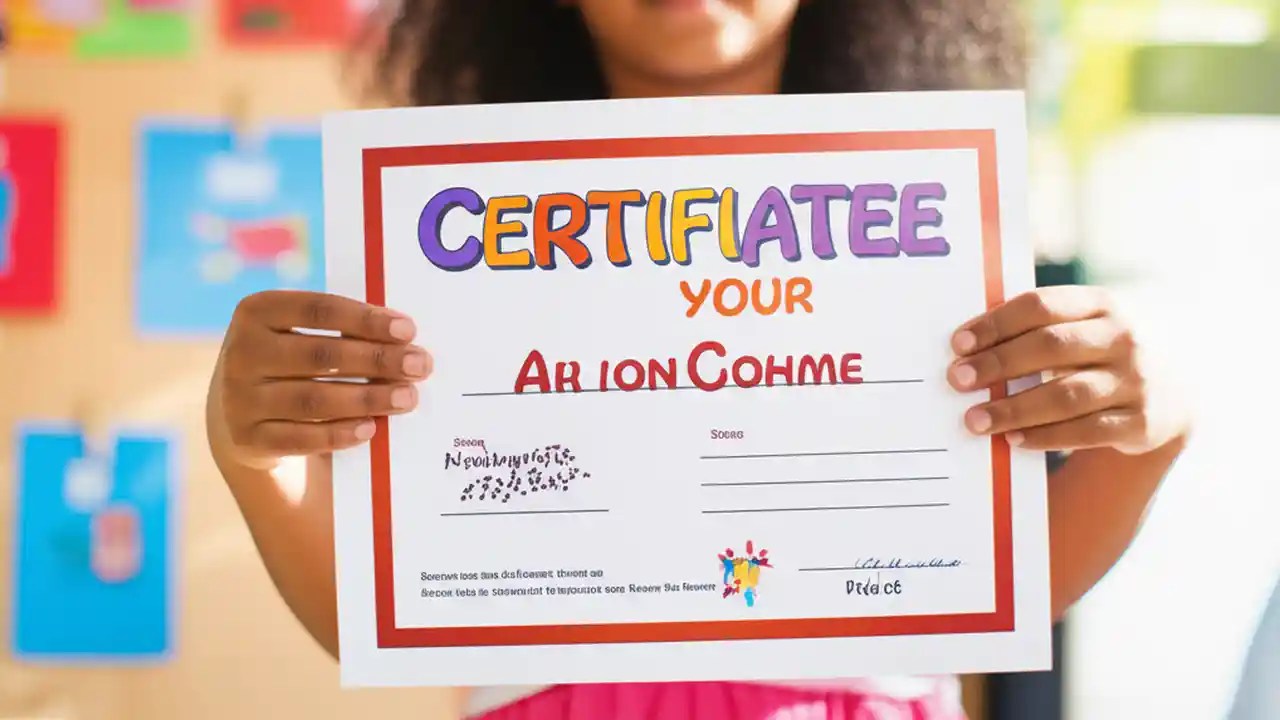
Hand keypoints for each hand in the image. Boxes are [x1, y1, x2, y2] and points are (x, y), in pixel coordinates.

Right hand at [211, 290, 430, 466]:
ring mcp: (240, 397)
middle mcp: (242, 352)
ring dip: (367, 398)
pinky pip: (300, 438)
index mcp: (257, 311)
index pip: (318, 310)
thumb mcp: (300, 336)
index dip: (365, 319)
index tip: (408, 330)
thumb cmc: (291, 362)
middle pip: (320, 355)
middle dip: (377, 360)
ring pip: (313, 399)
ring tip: (407, 397)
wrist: (239, 412)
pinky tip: (370, 428)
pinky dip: (338, 434)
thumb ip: (343, 332)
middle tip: (420, 365)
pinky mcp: (247, 438)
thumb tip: (404, 342)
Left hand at [946, 286, 1183, 454]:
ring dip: (1014, 408)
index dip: (997, 323)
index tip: (958, 344)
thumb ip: (1034, 329)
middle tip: (958, 380)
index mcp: (1100, 304)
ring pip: (1065, 395)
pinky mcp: (1140, 422)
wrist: (1167, 395)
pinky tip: (1013, 439)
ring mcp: (1135, 380)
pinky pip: (1085, 432)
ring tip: (975, 419)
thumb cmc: (1098, 354)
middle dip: (998, 363)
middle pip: (1050, 346)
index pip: (1041, 305)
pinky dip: (1045, 436)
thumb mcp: (1081, 329)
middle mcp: (1123, 338)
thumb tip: (965, 346)